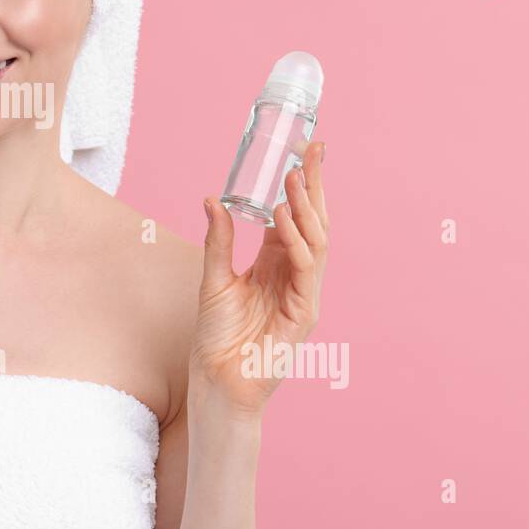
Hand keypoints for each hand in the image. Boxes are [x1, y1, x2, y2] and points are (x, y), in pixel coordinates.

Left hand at [191, 141, 329, 419]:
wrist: (218, 378)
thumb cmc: (218, 334)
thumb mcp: (214, 277)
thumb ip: (219, 240)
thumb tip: (213, 198)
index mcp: (276, 261)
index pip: (295, 215)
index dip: (301, 185)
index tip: (305, 151)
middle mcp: (295, 273)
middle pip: (313, 222)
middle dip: (314, 186)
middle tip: (313, 152)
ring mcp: (303, 292)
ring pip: (315, 242)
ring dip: (305, 209)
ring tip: (293, 179)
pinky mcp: (304, 313)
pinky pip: (305, 271)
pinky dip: (298, 244)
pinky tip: (285, 223)